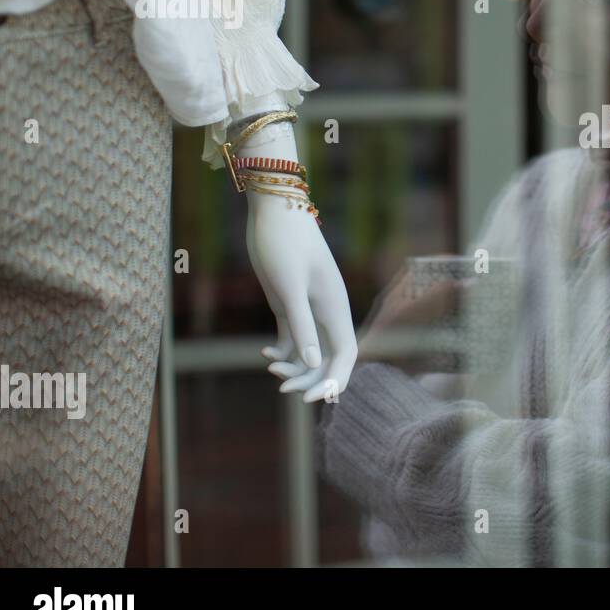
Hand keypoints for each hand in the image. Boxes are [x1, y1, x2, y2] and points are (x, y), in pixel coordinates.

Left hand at [248, 189, 357, 401]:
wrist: (273, 210)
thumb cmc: (283, 244)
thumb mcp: (289, 287)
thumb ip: (302, 326)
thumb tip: (314, 363)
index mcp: (334, 308)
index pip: (346, 355)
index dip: (334, 380)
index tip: (311, 399)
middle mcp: (326, 311)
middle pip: (328, 358)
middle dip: (310, 378)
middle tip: (282, 388)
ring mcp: (308, 308)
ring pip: (309, 350)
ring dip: (293, 366)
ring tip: (268, 365)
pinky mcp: (289, 303)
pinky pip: (293, 338)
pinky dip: (281, 351)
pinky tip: (263, 352)